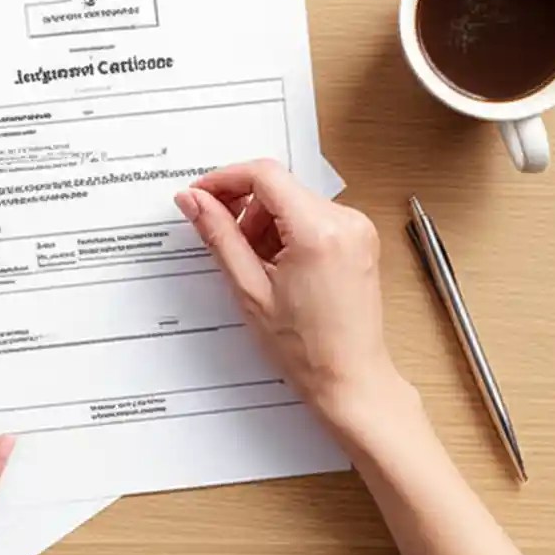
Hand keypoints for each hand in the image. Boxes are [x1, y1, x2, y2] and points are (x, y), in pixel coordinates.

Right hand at [174, 160, 416, 439]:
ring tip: (260, 270)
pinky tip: (281, 269)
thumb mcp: (249, 289)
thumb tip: (194, 200)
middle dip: (246, 212)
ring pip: (294, 202)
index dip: (225, 180)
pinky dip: (289, 233)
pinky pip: (313, 217)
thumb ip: (219, 236)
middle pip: (279, 188)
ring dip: (267, 225)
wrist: (350, 379)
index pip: (264, 175)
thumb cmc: (306, 349)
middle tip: (232, 251)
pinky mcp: (360, 238)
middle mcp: (346, 220)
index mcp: (319, 230)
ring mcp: (358, 228)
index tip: (201, 196)